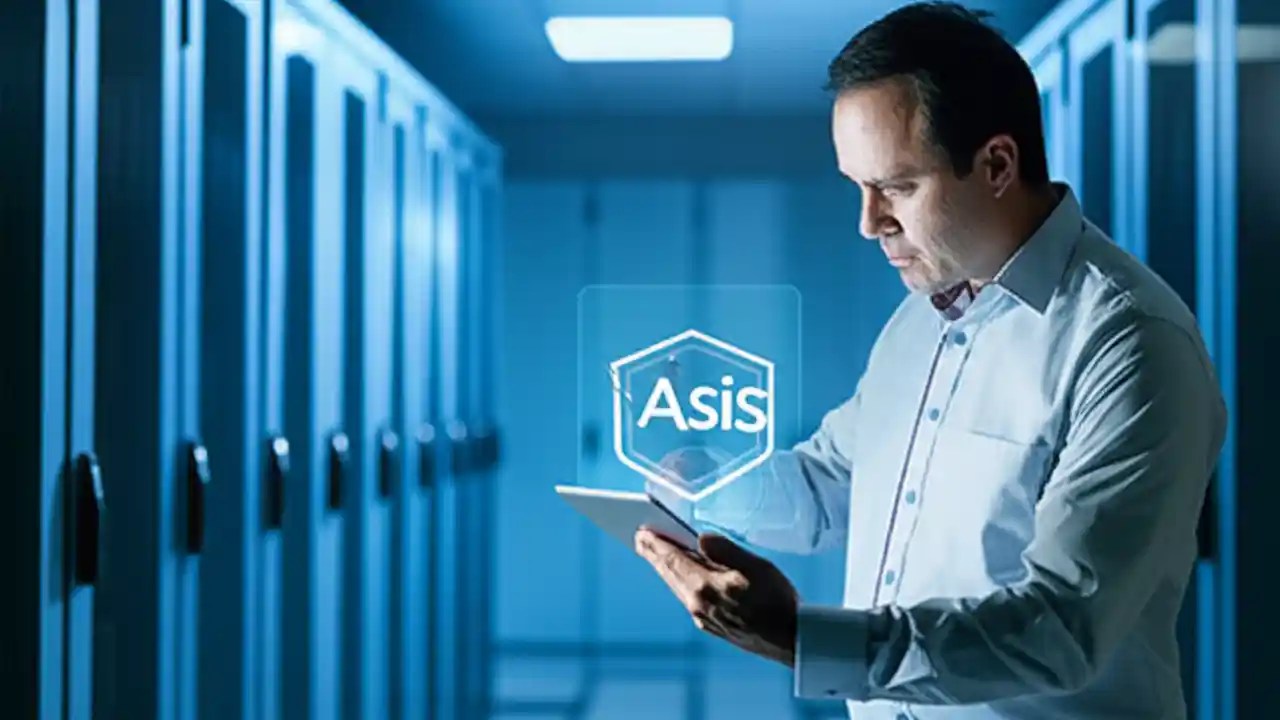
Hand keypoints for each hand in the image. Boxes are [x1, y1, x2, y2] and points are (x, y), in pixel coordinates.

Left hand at [634, 528, 798, 667]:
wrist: (791, 640)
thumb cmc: (778, 601)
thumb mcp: (756, 566)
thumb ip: (725, 550)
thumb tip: (701, 538)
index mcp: (705, 587)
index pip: (673, 560)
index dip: (656, 544)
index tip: (641, 532)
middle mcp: (698, 605)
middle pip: (669, 574)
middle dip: (655, 555)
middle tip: (641, 539)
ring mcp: (704, 617)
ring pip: (677, 587)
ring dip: (666, 569)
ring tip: (657, 554)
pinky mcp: (712, 625)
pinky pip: (688, 598)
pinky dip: (680, 582)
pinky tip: (682, 577)